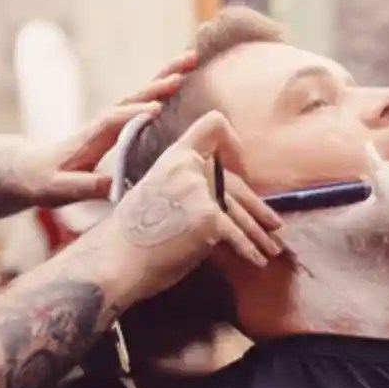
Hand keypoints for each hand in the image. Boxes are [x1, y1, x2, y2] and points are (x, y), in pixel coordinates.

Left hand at [15, 51, 199, 207]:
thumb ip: (85, 187)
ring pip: (143, 93)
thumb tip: (112, 185)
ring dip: (167, 75)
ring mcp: (113, 119)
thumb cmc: (45, 181)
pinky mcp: (120, 123)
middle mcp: (105, 121)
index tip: (156, 108)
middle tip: (187, 65)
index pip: (116, 121)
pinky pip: (145, 100)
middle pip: (135, 96)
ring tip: (192, 58)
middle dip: (160, 81)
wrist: (30, 169)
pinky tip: (182, 77)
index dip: (134, 114)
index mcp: (93, 136)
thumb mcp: (60, 189)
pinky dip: (164, 86)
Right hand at [98, 111, 283, 305]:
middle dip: (259, 208)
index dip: (232, 143)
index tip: (237, 168)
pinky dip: (248, 251)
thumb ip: (182, 188)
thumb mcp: (153, 195)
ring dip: (259, 234)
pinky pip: (237, 235)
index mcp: (173, 157)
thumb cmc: (129, 239)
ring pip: (241, 211)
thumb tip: (213, 202)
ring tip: (271, 249)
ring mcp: (198, 190)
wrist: (114, 262)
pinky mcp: (208, 217)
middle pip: (237, 182)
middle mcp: (187, 167)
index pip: (212, 125)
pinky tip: (256, 261)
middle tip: (274, 224)